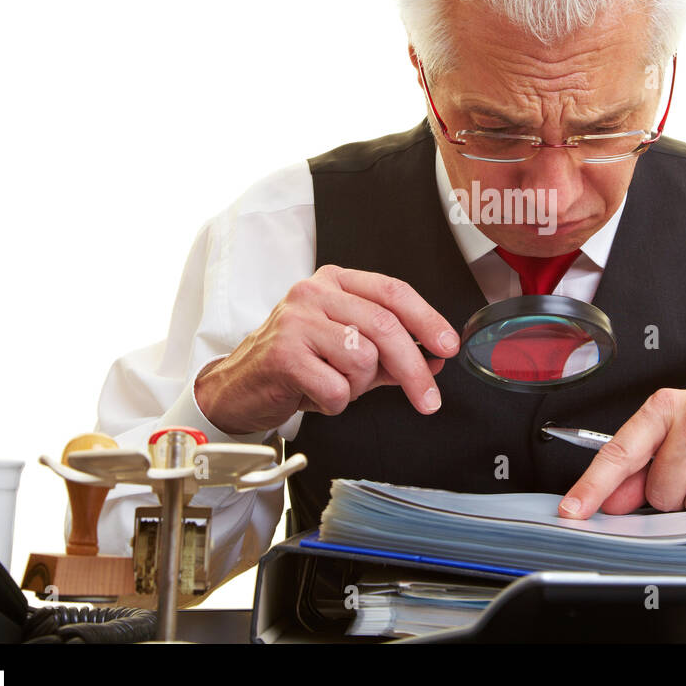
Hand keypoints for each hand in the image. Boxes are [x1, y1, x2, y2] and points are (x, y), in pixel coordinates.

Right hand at [194, 264, 458, 434]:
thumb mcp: (345, 353)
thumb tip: (435, 359)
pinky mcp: (284, 354)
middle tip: (428, 400)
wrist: (237, 388)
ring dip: (358, 386)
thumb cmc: (294, 366)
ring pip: (363, 358)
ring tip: (333, 385)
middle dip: (413, 369)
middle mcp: (314, 293)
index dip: (427, 319)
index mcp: (334, 282)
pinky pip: (337, 388)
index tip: (449, 346)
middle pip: (385, 327)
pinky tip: (314, 395)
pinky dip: (334, 403)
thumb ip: (390, 354)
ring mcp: (296, 320)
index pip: (393, 292)